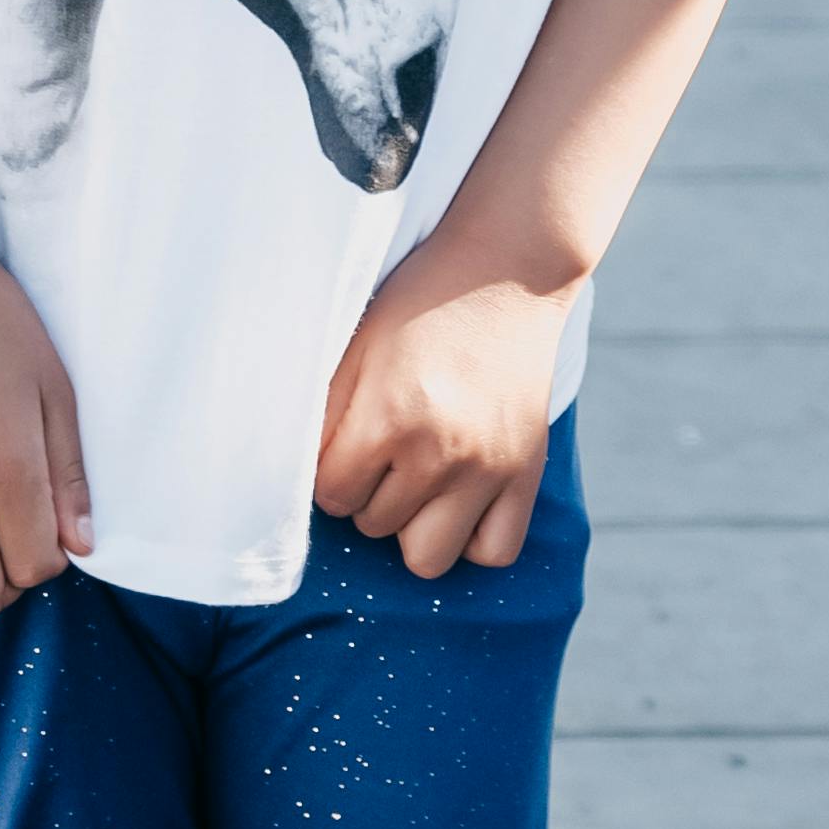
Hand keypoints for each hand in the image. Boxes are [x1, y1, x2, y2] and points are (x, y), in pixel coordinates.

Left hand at [315, 243, 574, 576]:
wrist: (508, 271)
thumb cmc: (421, 302)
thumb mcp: (356, 343)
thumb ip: (326, 412)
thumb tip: (300, 471)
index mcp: (391, 416)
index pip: (332, 496)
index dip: (329, 471)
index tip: (342, 444)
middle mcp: (442, 452)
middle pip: (375, 526)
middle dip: (367, 493)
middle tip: (381, 450)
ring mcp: (490, 469)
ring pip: (428, 557)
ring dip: (411, 524)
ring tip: (415, 479)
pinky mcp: (528, 473)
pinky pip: (494, 552)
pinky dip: (470, 538)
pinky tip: (456, 499)